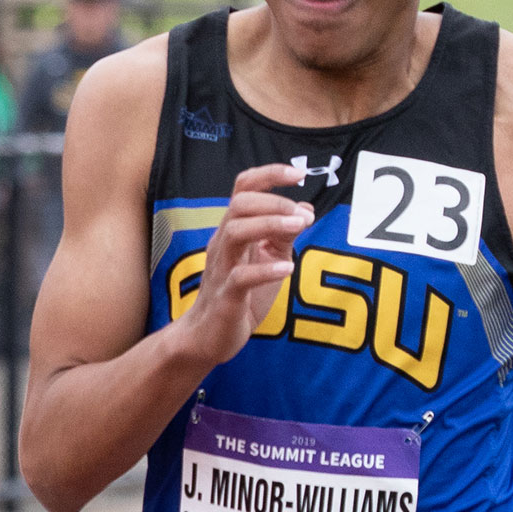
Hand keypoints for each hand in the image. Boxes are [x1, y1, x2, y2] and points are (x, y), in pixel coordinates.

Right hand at [175, 163, 312, 366]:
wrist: (208, 337)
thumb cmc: (238, 297)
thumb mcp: (267, 259)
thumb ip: (283, 235)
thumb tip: (304, 209)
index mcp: (233, 231)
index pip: (244, 189)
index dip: (270, 175)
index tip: (299, 175)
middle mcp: (224, 243)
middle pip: (239, 204)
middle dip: (274, 202)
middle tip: (303, 217)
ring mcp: (222, 268)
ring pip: (236, 232)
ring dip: (270, 225)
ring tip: (299, 228)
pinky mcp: (226, 296)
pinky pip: (240, 277)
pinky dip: (265, 270)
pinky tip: (286, 269)